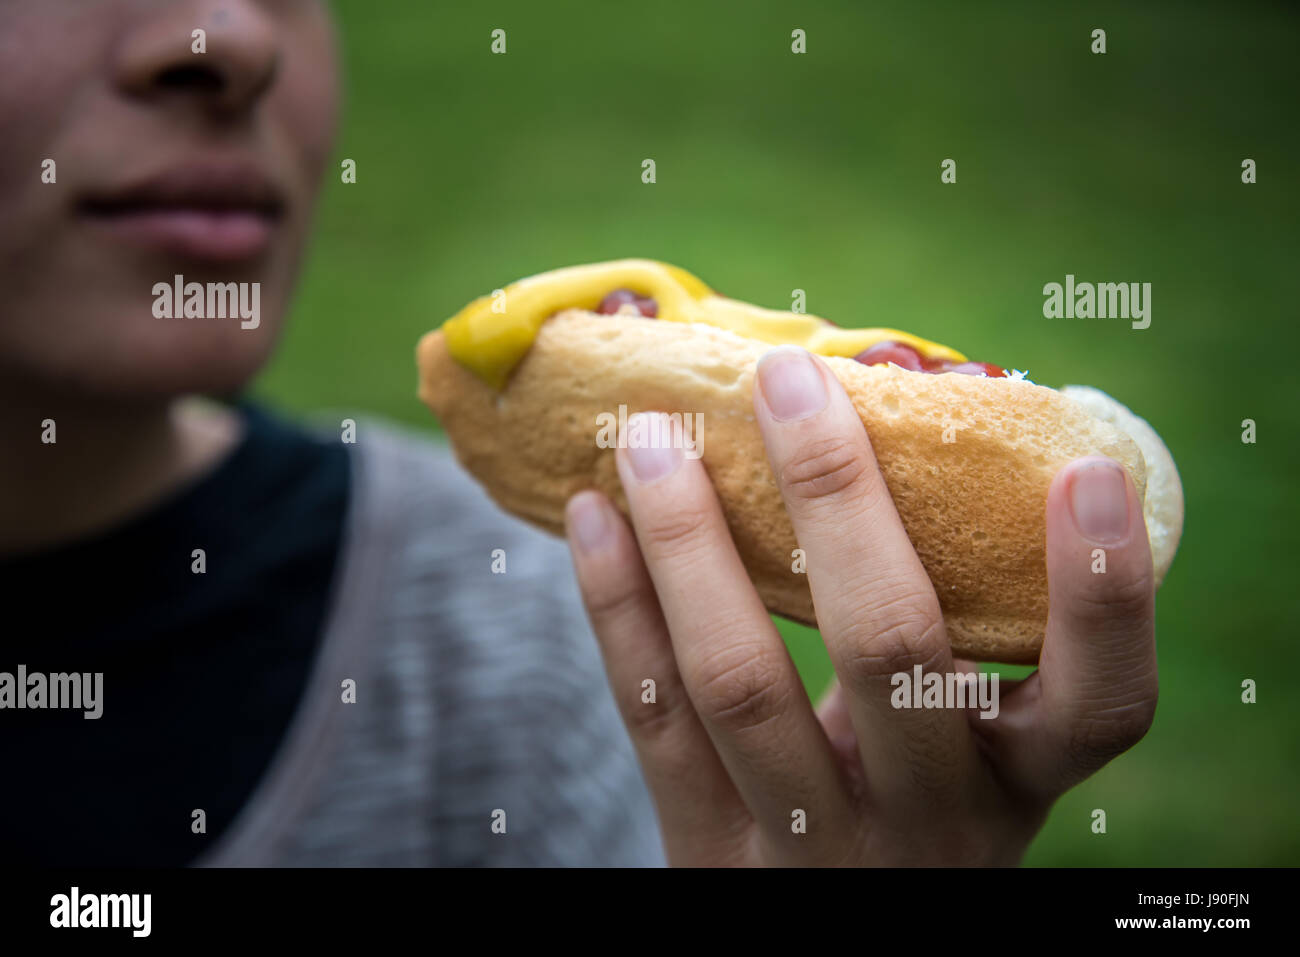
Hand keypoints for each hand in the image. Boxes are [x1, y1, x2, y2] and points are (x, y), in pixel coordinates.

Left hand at [564, 347, 1157, 865]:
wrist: (837, 915)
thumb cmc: (913, 785)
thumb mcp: (967, 733)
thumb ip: (957, 618)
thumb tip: (912, 403)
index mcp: (1019, 780)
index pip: (1100, 705)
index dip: (1105, 596)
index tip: (1086, 473)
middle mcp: (926, 825)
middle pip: (889, 653)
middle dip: (836, 499)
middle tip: (785, 379)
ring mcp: (810, 845)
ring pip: (739, 682)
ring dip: (689, 542)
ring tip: (649, 436)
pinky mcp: (706, 853)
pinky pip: (653, 717)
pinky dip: (617, 604)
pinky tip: (595, 515)